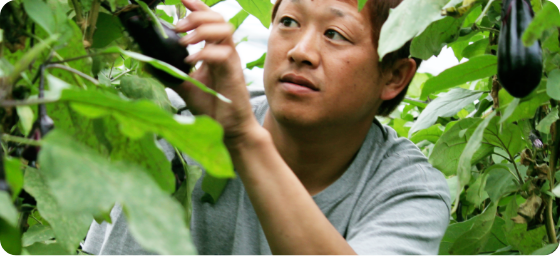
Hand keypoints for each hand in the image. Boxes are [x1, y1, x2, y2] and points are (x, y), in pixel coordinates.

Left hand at [174, 0, 259, 143]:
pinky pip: (223, 54)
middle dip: (196, 16)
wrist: (227, 128)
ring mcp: (231, 61)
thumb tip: (146, 61)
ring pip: (224, 29)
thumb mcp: (184, 86)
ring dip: (201, 30)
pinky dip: (205, 52)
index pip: (208, 20)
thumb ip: (168, 72)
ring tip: (184, 43)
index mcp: (213, 51)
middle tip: (177, 29)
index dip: (197, 6)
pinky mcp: (233, 73)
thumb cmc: (211, 106)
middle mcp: (224, 52)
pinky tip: (191, 60)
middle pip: (218, 18)